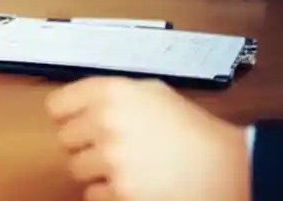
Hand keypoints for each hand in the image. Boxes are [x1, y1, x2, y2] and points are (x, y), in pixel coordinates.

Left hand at [46, 77, 250, 200]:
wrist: (225, 167)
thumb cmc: (191, 129)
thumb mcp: (152, 93)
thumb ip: (113, 94)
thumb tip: (79, 105)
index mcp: (112, 91)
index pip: (57, 105)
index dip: (68, 117)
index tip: (78, 124)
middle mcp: (106, 121)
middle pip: (65, 139)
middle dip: (85, 146)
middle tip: (112, 149)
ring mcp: (112, 159)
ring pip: (76, 169)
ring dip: (96, 172)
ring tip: (126, 168)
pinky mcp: (121, 192)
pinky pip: (93, 195)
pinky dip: (109, 194)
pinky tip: (134, 185)